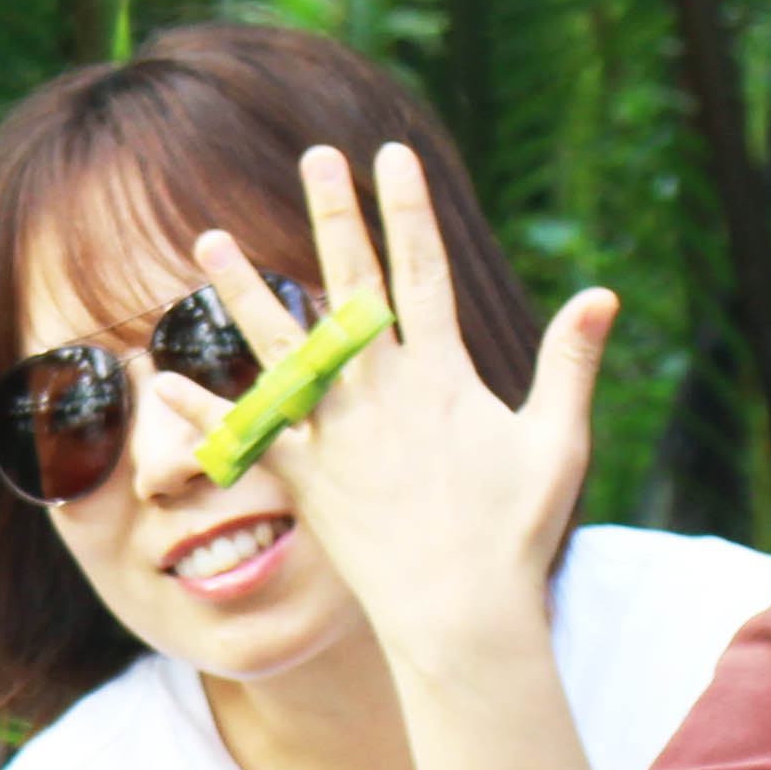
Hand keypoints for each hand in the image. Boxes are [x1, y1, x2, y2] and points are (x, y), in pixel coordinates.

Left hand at [184, 140, 613, 677]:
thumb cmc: (515, 532)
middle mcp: (383, 392)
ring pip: (282, 346)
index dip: (408, 210)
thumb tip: (603, 293)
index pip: (423, 271)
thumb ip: (570, 364)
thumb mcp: (558, 442)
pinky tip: (167, 379)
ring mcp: (339, 435)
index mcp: (444, 375)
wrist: (462, 614)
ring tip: (208, 239)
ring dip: (243, 291)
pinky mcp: (306, 481)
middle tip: (316, 157)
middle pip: (351, 285)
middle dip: (336, 216)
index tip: (393, 155)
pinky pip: (248, 436)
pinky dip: (206, 412)